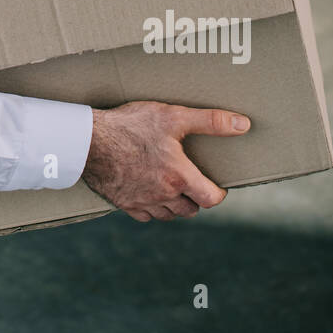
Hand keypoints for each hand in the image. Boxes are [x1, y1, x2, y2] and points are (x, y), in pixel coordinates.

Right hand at [82, 101, 251, 221]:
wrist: (88, 140)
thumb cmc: (131, 125)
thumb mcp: (173, 116)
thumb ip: (210, 121)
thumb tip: (243, 125)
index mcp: (179, 176)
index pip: (211, 199)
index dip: (217, 193)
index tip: (215, 185)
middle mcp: (164, 195)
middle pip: (191, 209)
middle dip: (195, 198)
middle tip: (191, 181)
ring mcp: (143, 202)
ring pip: (169, 215)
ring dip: (175, 205)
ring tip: (171, 187)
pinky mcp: (124, 204)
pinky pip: (146, 216)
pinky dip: (151, 208)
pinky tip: (148, 192)